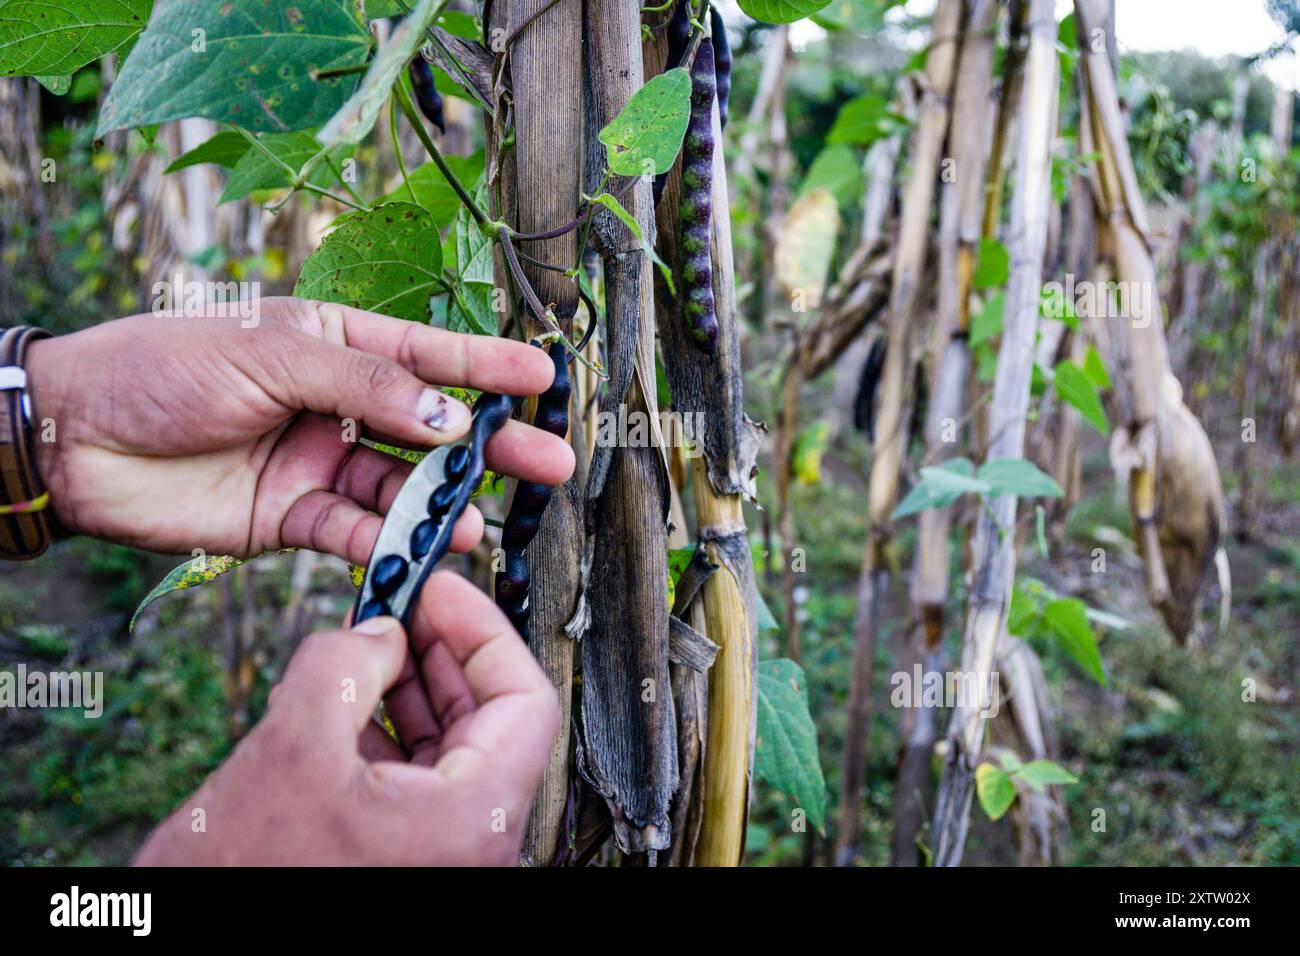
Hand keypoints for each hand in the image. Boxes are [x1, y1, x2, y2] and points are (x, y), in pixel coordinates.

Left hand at [24, 298, 574, 560]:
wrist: (78, 439)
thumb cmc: (162, 367)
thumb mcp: (272, 353)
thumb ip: (367, 386)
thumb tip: (451, 417)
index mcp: (332, 344)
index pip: (427, 353)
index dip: (487, 363)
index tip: (544, 375)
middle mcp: (335, 405)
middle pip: (430, 428)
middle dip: (491, 445)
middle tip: (549, 462)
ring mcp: (318, 462)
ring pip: (400, 486)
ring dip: (442, 502)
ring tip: (480, 519)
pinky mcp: (293, 518)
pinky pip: (356, 531)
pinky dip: (391, 541)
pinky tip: (425, 544)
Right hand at [134, 572, 559, 865]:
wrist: (191, 935)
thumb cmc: (242, 879)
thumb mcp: (292, 748)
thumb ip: (347, 667)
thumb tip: (382, 630)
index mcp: (472, 821)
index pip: (524, 703)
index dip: (484, 633)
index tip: (441, 590)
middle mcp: (470, 840)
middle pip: (489, 719)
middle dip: (442, 650)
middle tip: (404, 601)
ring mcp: (437, 850)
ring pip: (449, 745)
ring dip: (411, 682)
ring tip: (371, 634)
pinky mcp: (400, 853)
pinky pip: (413, 775)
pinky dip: (386, 724)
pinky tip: (351, 689)